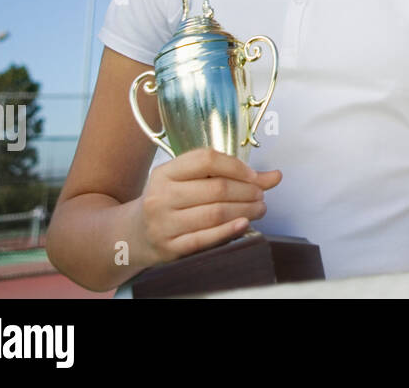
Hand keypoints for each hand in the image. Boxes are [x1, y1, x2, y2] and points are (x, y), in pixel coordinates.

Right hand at [131, 148, 280, 266]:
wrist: (134, 234)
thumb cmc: (170, 202)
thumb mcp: (189, 182)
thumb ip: (229, 175)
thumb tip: (274, 176)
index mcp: (165, 173)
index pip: (206, 159)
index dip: (237, 166)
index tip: (254, 176)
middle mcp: (160, 196)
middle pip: (216, 189)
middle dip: (247, 191)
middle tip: (261, 195)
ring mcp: (162, 224)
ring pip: (215, 213)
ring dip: (245, 210)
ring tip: (258, 209)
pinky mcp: (169, 248)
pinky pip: (205, 238)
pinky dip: (229, 231)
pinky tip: (244, 224)